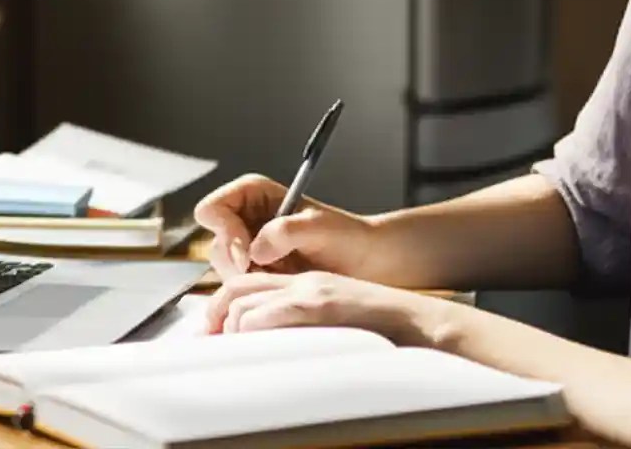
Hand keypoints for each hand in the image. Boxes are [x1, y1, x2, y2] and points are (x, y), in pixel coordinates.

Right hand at [193, 174, 379, 280]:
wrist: (365, 264)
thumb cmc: (346, 237)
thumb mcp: (319, 227)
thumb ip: (284, 232)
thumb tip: (254, 251)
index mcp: (252, 194)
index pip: (212, 209)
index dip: (225, 231)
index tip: (247, 253)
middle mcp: (244, 218)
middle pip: (214, 242)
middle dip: (235, 262)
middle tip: (265, 272)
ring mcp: (247, 247)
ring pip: (223, 268)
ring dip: (246, 278)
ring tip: (280, 278)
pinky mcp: (254, 272)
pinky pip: (237, 286)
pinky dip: (254, 291)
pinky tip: (279, 287)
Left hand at [205, 271, 440, 345]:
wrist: (421, 325)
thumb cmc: (384, 330)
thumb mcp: (335, 319)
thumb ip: (303, 324)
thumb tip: (273, 347)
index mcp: (307, 284)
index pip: (251, 285)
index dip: (223, 305)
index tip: (213, 329)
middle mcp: (303, 283)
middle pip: (240, 289)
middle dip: (216, 315)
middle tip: (209, 340)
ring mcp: (310, 292)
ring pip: (247, 303)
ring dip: (232, 328)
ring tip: (232, 348)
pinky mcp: (318, 306)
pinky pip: (268, 314)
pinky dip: (251, 329)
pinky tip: (252, 343)